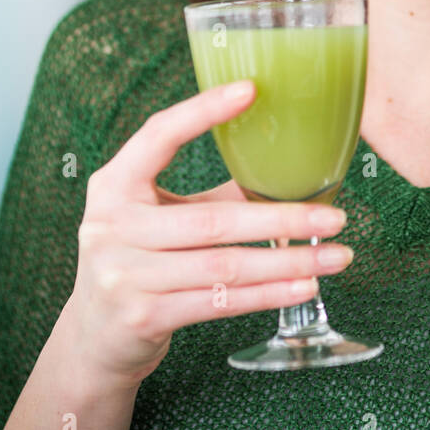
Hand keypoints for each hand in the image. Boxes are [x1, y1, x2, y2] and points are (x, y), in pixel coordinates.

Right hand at [63, 81, 351, 386]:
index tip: (251, 91)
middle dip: (282, 218)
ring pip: (224, 265)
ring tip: (334, 256)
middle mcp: (112, 226)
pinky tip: (304, 286)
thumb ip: (210, 197)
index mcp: (114, 185)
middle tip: (334, 217)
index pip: (158, 135)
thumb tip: (284, 172)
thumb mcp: (158, 218)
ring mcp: (125, 275)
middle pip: (211, 219)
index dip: (202, 111)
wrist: (94, 338)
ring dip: (287, 261)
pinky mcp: (144, 317)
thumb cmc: (139, 261)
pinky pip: (220, 301)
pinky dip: (268, 294)